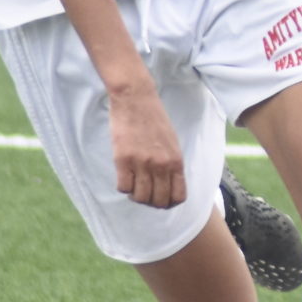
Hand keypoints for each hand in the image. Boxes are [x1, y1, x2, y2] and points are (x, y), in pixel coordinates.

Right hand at [107, 84, 186, 209]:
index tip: (161, 198)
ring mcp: (142, 163)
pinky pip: (123, 187)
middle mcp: (161, 165)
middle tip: (145, 193)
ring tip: (134, 184)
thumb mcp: (172, 142)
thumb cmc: (154, 119)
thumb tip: (168, 186)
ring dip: (136, 195)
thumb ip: (172, 164)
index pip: (178, 196)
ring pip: (140, 197)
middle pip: (159, 201)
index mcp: (176, 161)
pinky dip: (123, 187)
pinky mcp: (123, 159)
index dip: (169, 202)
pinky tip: (124, 176)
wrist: (136, 99)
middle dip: (152, 202)